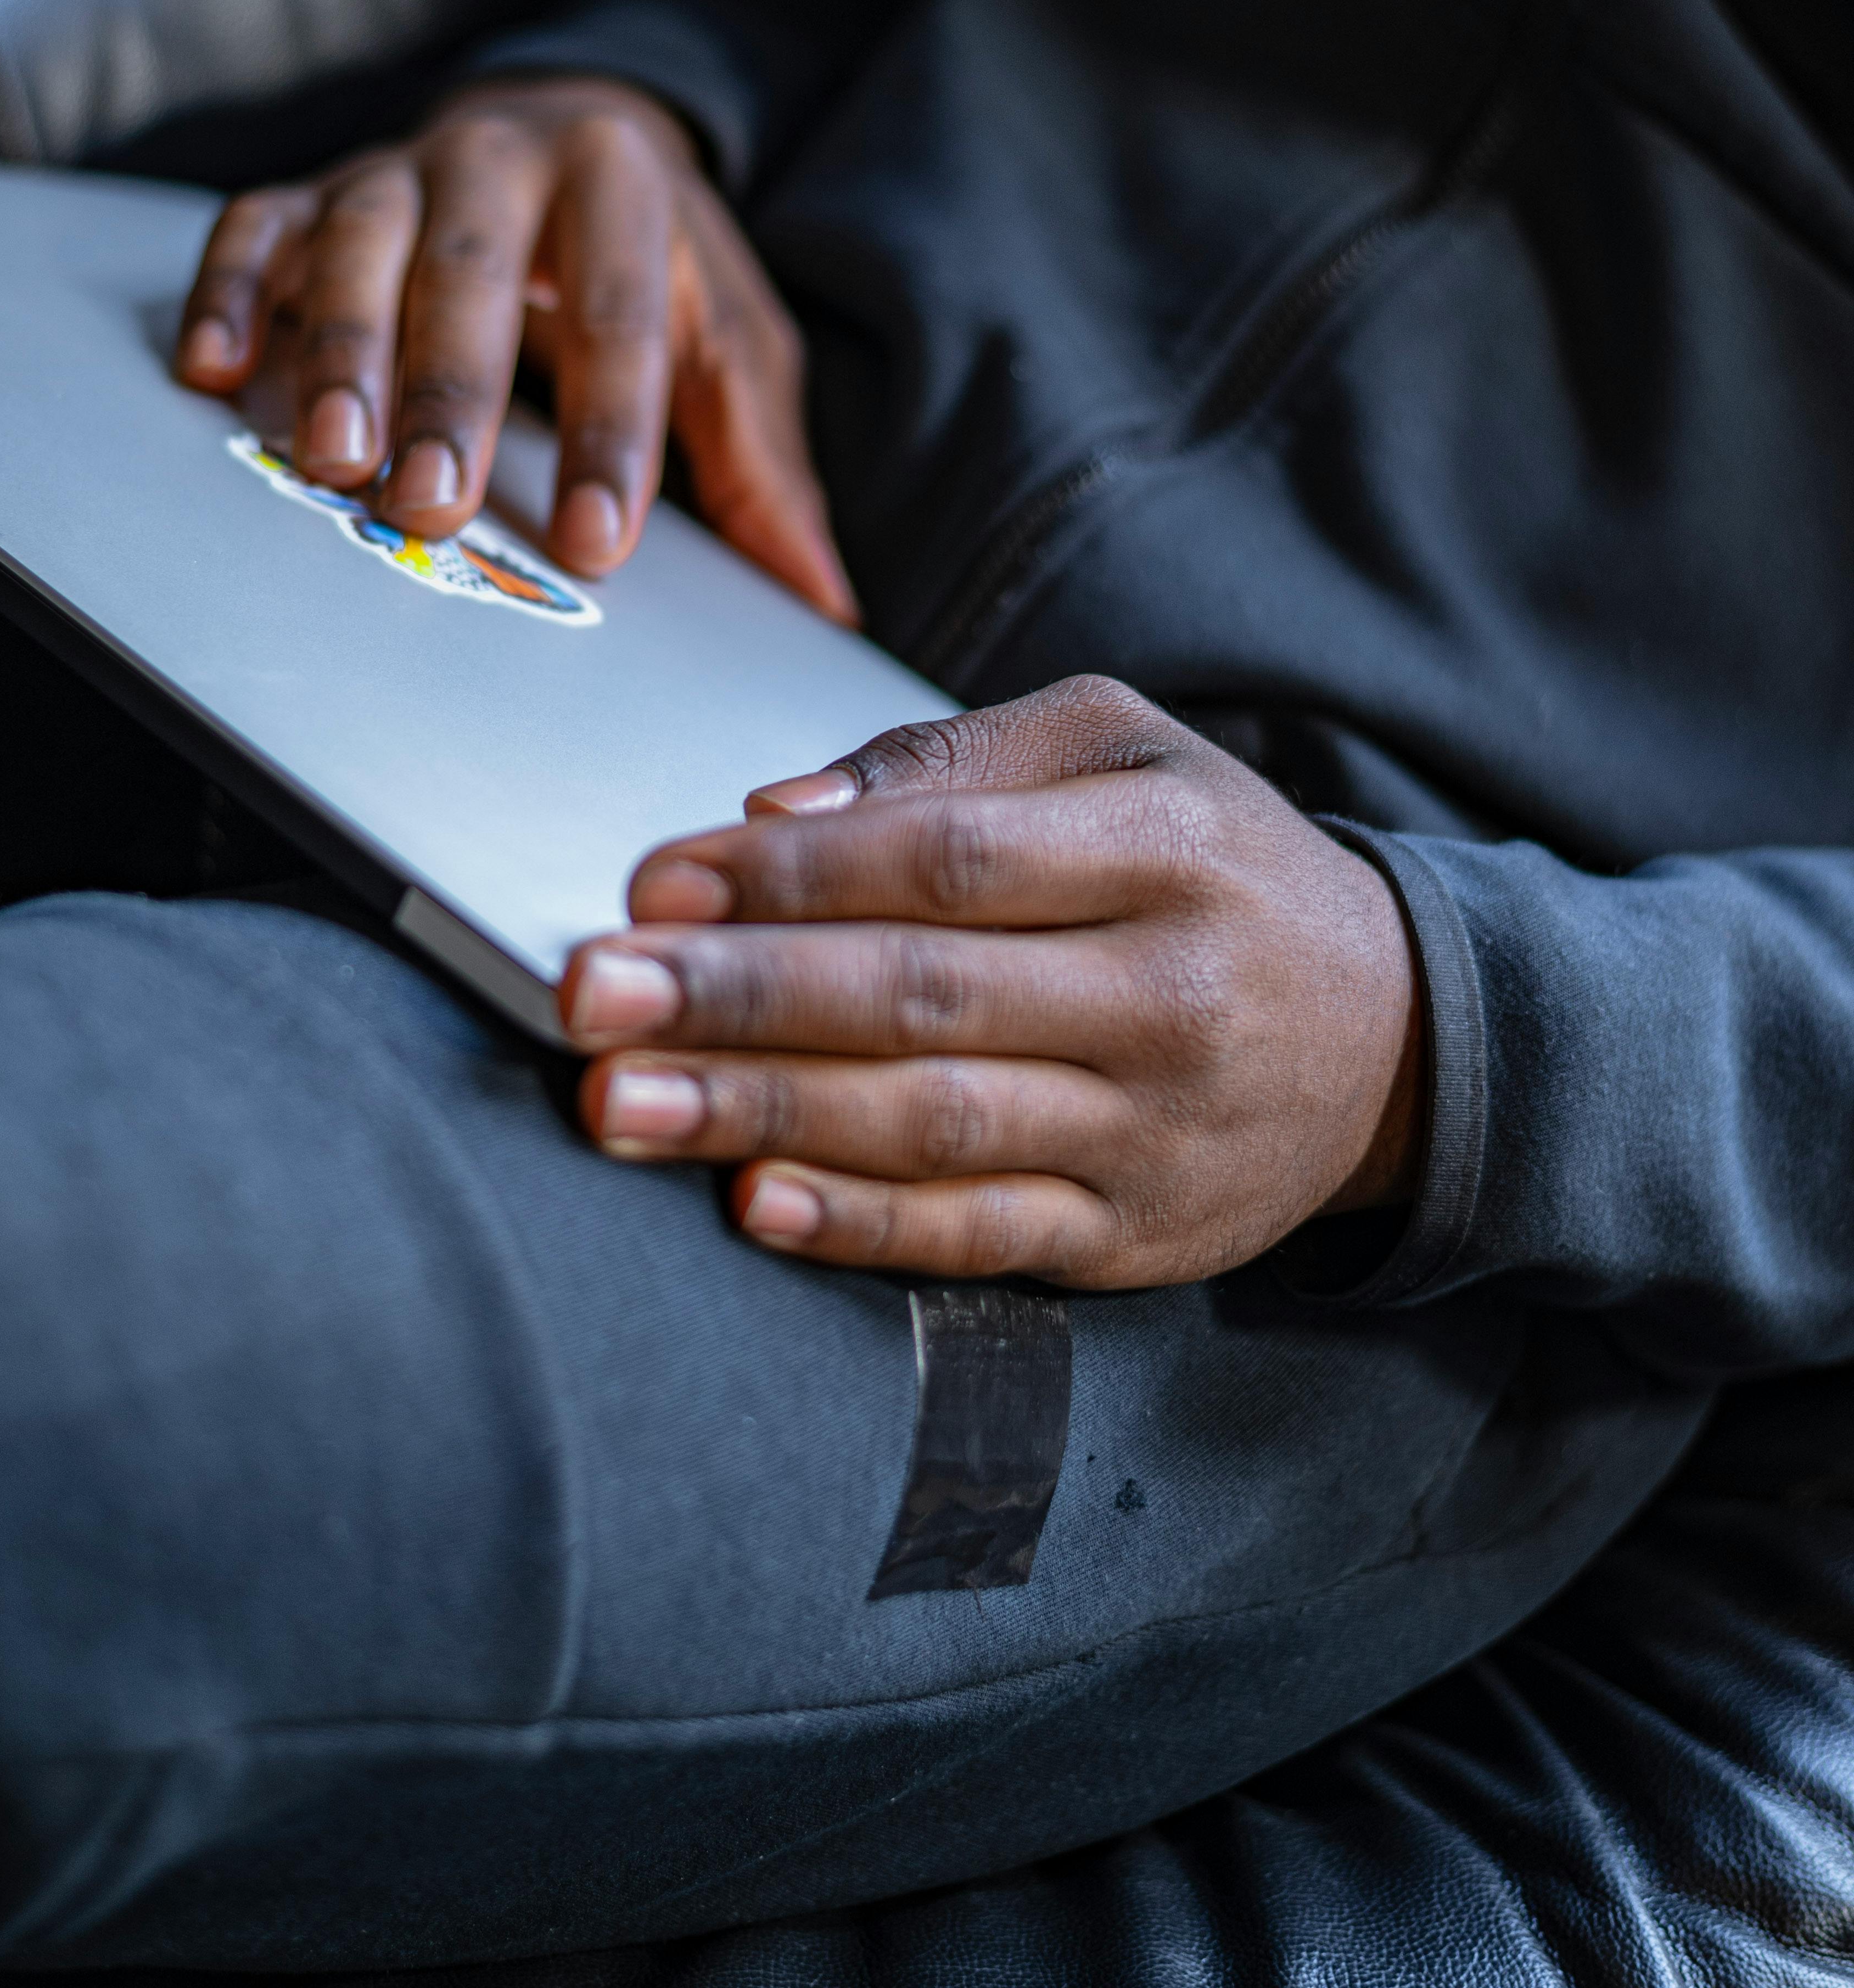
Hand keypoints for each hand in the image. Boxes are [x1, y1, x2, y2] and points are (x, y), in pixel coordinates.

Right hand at [174, 76, 854, 613]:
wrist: (575, 130)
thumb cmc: (658, 266)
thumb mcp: (732, 345)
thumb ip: (763, 468)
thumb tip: (823, 600)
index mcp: (621, 182)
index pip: (619, 319)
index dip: (609, 434)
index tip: (594, 542)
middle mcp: (501, 155)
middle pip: (472, 270)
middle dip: (450, 388)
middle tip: (431, 501)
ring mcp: (398, 168)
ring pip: (357, 244)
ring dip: (336, 350)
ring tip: (331, 454)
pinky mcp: (316, 188)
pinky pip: (256, 227)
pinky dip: (230, 292)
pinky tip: (212, 372)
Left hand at [560, 676, 1421, 1287]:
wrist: (1395, 1033)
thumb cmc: (1216, 865)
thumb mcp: (1122, 753)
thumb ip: (949, 760)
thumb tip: (777, 812)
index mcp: (1166, 848)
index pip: (950, 859)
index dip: (792, 875)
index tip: (655, 879)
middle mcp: (1167, 990)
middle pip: (922, 994)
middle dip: (736, 996)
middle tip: (592, 996)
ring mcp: (1154, 1127)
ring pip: (933, 1125)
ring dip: (760, 1117)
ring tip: (620, 1106)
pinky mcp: (1137, 1235)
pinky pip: (980, 1234)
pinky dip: (861, 1227)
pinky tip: (755, 1205)